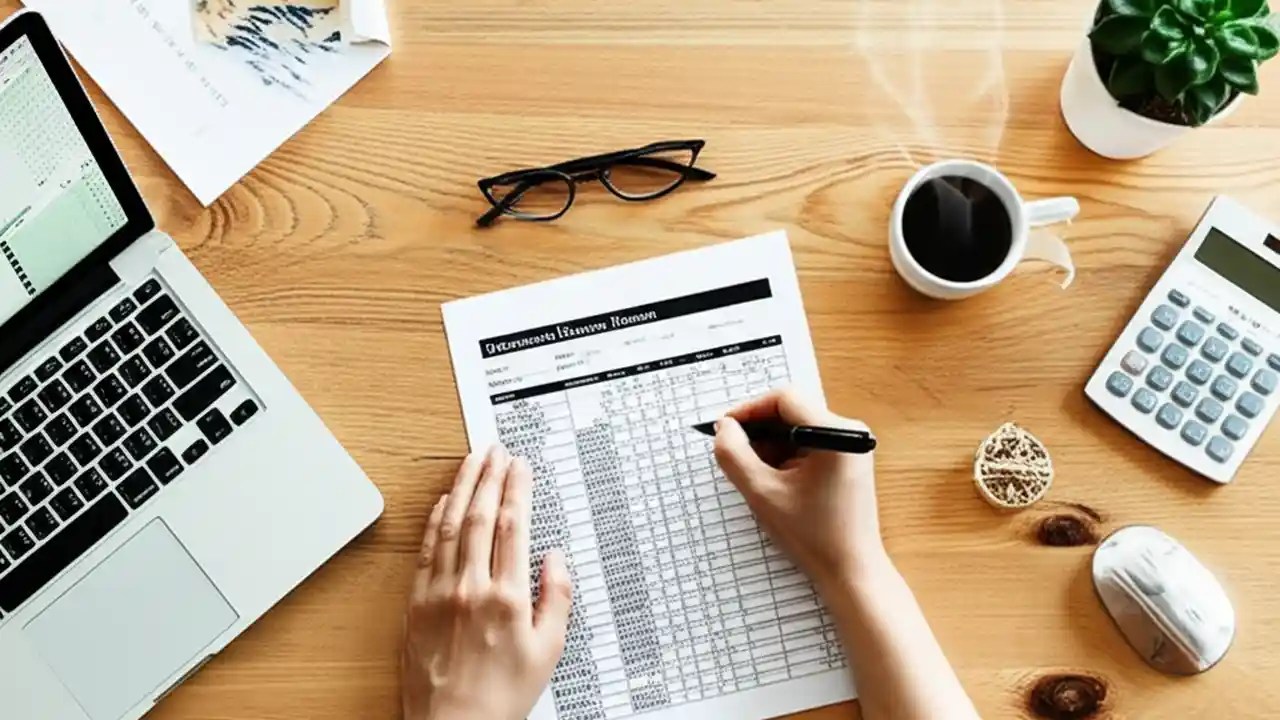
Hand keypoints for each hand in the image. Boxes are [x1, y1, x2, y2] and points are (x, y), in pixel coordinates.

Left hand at [402, 445, 572, 719]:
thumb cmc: (502, 696)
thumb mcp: (548, 652)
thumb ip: (556, 599)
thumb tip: (555, 558)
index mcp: (506, 597)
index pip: (513, 526)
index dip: (517, 488)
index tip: (521, 466)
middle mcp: (470, 587)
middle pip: (480, 515)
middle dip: (489, 476)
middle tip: (495, 450)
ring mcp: (438, 592)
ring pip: (450, 525)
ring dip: (461, 487)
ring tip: (471, 461)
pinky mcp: (416, 602)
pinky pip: (425, 548)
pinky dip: (435, 519)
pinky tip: (443, 502)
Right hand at [713, 388, 887, 592]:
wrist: (851, 571)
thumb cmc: (813, 537)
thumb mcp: (763, 493)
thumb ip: (735, 455)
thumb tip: (725, 428)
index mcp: (836, 434)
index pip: (784, 400)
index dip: (749, 410)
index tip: (724, 428)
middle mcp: (849, 432)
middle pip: (791, 412)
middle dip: (758, 431)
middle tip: (732, 452)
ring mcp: (850, 446)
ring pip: (796, 429)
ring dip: (770, 446)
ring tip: (753, 475)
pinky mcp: (846, 460)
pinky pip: (807, 444)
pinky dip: (784, 456)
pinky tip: (772, 481)